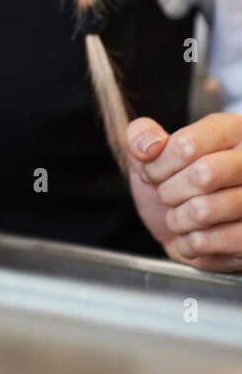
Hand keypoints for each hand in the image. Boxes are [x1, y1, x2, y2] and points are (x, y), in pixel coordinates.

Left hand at [126, 113, 241, 270]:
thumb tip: (148, 146)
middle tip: (166, 196)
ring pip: (206, 210)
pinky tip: (190, 236)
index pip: (187, 144)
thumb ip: (142, 135)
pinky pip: (217, 241)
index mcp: (231, 130)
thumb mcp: (151, 152)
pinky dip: (191, 243)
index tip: (152, 174)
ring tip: (178, 217)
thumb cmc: (175, 183)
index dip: (158, 165)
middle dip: (169, 191)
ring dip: (178, 219)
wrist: (190, 225)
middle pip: (203, 175)